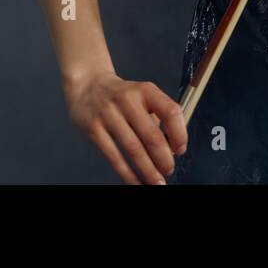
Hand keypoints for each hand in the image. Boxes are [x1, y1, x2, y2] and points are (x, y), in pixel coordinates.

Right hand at [64, 70, 188, 184]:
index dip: (180, 134)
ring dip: (148, 170)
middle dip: (164, 159)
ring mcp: (109, 115)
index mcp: (146, 91)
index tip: (181, 149)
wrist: (87, 85)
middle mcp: (128, 101)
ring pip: (134, 149)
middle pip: (152, 136)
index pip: (171, 112)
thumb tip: (172, 149)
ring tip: (157, 182)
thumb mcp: (143, 96)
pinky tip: (136, 182)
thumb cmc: (122, 96)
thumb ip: (158, 117)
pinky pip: (114, 156)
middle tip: (169, 170)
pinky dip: (127, 173)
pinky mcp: (94, 129)